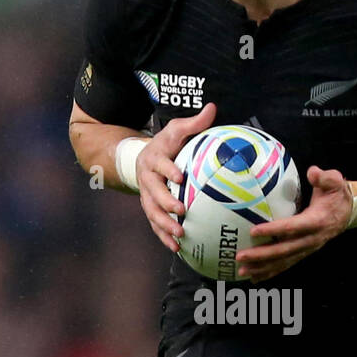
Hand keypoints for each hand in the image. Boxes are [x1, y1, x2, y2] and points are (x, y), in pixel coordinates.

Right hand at [136, 102, 216, 253]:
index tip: (180, 177)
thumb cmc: (167, 144)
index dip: (168, 170)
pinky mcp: (150, 209)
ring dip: (164, 225)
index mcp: (155, 159)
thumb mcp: (177, 130)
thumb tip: (213, 107)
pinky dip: (163, 237)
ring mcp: (147, 196)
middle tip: (181, 211)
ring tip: (179, 235)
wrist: (143, 158)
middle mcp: (148, 179)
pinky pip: (155, 225)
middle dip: (166, 203)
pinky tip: (177, 248)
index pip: (161, 164)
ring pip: (152, 213)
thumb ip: (194, 123)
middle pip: (154, 193)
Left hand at [235, 165, 352, 280]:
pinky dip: (270, 272)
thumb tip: (313, 172)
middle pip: (284, 251)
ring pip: (283, 262)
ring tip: (242, 271)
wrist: (349, 213)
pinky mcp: (303, 253)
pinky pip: (286, 265)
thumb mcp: (335, 182)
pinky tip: (254, 277)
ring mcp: (307, 249)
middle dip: (261, 256)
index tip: (254, 231)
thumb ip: (325, 177)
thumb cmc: (337, 195)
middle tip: (241, 256)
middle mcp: (311, 240)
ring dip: (262, 268)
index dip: (273, 231)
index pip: (292, 228)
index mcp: (316, 222)